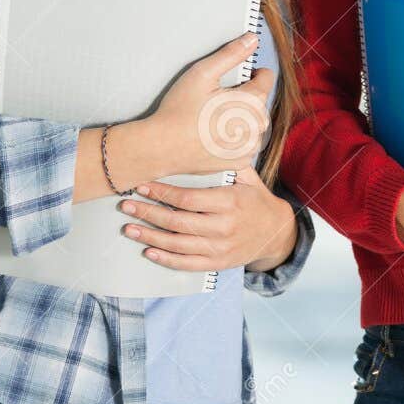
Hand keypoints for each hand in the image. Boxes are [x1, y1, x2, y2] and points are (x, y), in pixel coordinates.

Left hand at [118, 169, 296, 272]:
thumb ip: (226, 162)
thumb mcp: (248, 177)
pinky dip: (166, 260)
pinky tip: (149, 252)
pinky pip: (188, 264)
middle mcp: (224, 227)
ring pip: (178, 244)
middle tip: (126, 205)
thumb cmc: (256, 199)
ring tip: (128, 228)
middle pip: (177, 222)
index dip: (162, 193)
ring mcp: (221, 248)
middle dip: (148, 213)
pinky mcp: (218, 264)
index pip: (187, 198)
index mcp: (230, 201)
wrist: (277, 232)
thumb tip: (205, 139)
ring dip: (150, 237)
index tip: (142, 185)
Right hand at [149, 33, 273, 177]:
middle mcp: (256, 126)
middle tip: (217, 100)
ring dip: (243, 120)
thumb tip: (252, 39)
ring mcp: (248, 147)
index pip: (267, 78)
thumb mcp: (202, 73)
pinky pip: (247, 146)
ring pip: (255, 125)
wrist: (161, 147)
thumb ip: (231, 54)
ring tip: (215, 119)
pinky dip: (236, 141)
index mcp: (252, 101)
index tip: (235, 79)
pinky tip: (216, 136)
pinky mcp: (239, 162)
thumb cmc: (178, 111)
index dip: (251, 74)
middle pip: (260, 102)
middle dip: (245, 98)